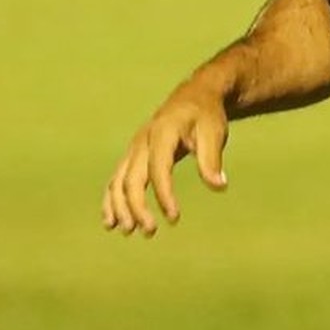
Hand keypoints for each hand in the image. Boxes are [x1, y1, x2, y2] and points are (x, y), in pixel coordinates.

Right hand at [101, 83, 228, 235]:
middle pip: (132, 178)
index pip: (158, 168)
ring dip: (120, 208)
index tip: (174, 218)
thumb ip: (212, 159)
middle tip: (150, 231)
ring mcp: (134, 148)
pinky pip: (115, 180)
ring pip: (118, 181)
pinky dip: (111, 201)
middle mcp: (142, 140)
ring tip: (128, 231)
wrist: (195, 97)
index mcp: (162, 132)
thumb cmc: (206, 116)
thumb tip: (219, 186)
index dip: (164, 194)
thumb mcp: (214, 132)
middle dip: (137, 207)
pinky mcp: (132, 155)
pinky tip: (111, 222)